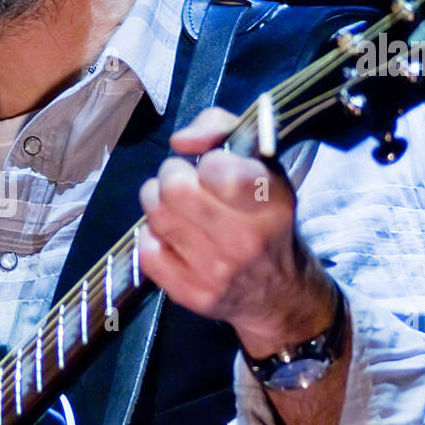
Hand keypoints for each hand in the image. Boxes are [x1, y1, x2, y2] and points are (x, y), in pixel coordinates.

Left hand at [137, 106, 334, 352]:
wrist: (278, 292)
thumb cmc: (265, 217)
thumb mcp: (262, 163)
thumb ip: (221, 129)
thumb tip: (180, 141)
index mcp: (272, 204)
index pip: (218, 170)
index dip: (207, 161)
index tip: (213, 168)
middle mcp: (246, 241)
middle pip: (175, 189)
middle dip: (172, 174)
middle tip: (183, 180)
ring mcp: (217, 272)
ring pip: (156, 216)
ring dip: (157, 200)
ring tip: (173, 203)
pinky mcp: (191, 295)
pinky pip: (146, 250)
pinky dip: (152, 236)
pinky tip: (170, 234)